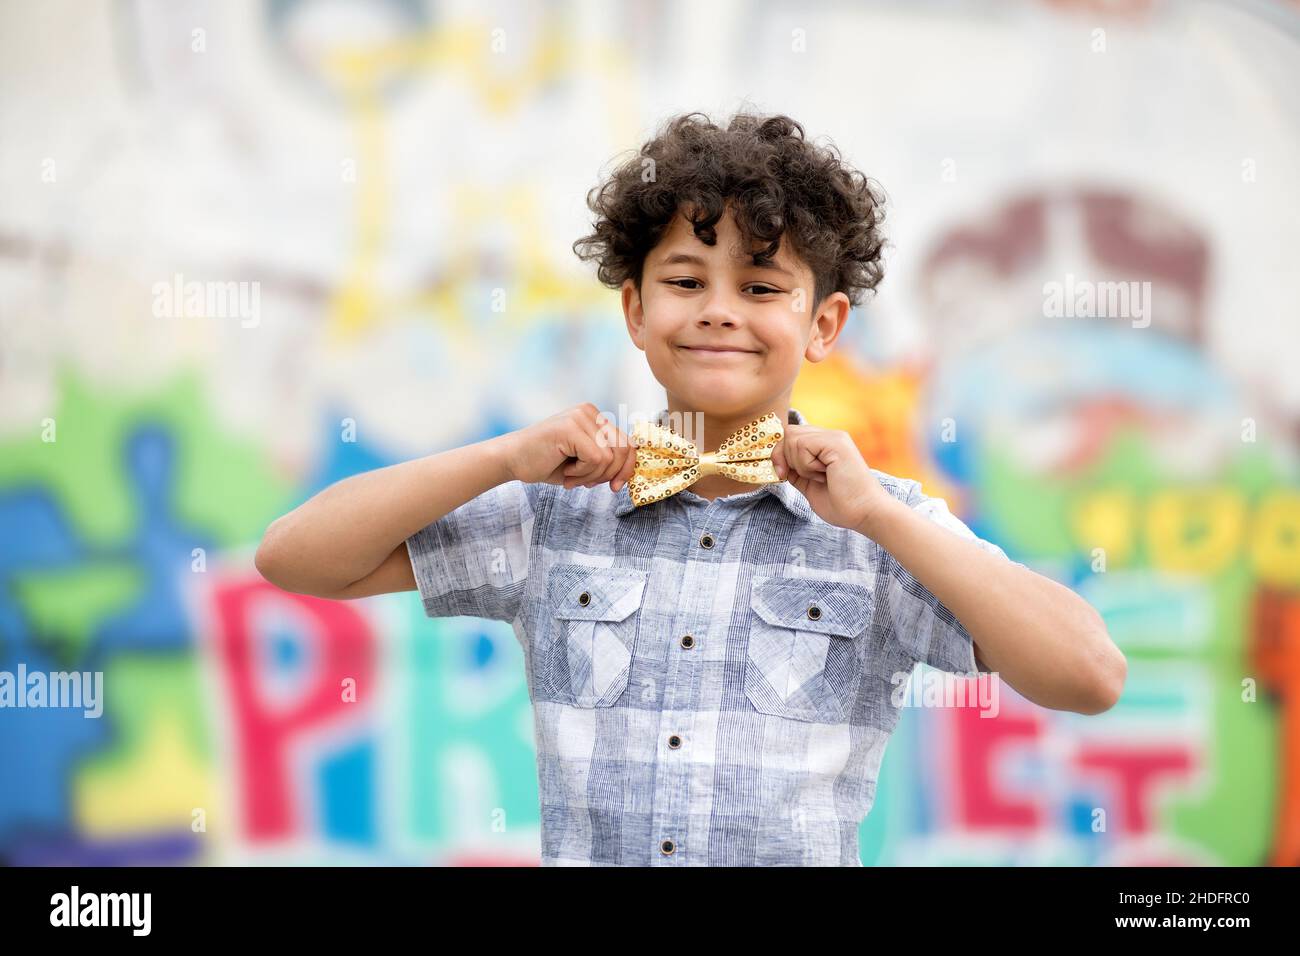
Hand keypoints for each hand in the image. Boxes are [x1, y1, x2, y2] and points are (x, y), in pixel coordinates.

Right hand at [502, 403, 638, 491]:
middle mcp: (589, 411)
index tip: (615, 487)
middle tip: (588, 485)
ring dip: (592, 476)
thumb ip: (606, 460)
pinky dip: (583, 474)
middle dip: (611, 474)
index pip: (627, 442)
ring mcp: (580, 417)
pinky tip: (566, 473)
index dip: (626, 468)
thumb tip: (631, 469)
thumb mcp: (583, 462)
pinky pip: (596, 459)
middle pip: (624, 448)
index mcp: (594, 416)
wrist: (511, 461)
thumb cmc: (545, 463)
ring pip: (610, 457)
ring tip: (571, 478)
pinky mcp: (571, 428)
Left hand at [770, 425, 893, 533]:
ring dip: (798, 464)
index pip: (792, 436)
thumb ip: (796, 472)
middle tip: (805, 477)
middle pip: (789, 433)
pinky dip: (806, 465)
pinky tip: (824, 474)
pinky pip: (802, 445)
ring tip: (820, 476)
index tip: (783, 476)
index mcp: (825, 445)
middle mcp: (831, 436)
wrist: (865, 513)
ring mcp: (834, 437)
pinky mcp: (836, 442)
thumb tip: (779, 462)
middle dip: (784, 457)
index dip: (780, 454)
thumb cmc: (842, 504)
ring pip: (792, 438)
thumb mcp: (809, 486)